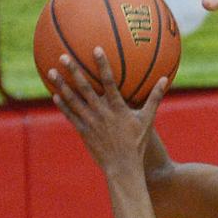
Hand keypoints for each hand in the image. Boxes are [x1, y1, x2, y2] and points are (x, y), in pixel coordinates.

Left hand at [49, 48, 165, 171]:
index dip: (103, 65)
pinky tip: (55, 94)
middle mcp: (102, 113)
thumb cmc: (137, 144)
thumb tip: (165, 79)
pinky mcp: (84, 132)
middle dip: (74, 71)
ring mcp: (91, 122)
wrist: (124, 168)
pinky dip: (63, 105)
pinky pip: (71, 116)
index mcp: (117, 108)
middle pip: (85, 88)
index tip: (96, 49)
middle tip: (63, 56)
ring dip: (62, 85)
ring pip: (74, 100)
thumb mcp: (147, 120)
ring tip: (52, 71)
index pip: (109, 82)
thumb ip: (154, 98)